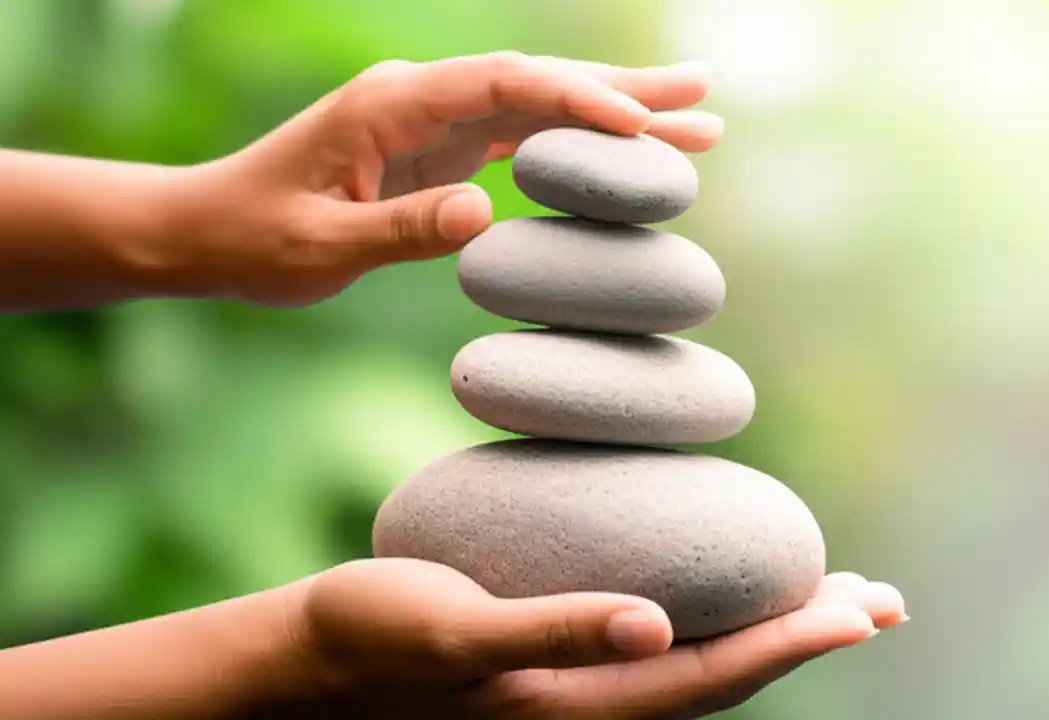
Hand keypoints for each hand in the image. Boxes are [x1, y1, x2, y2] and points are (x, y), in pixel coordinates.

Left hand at [174, 53, 721, 306]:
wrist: (208, 230)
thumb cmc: (252, 238)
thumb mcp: (318, 246)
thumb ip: (399, 229)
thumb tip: (486, 215)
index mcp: (393, 104)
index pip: (504, 84)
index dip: (577, 98)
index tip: (640, 124)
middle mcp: (422, 99)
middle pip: (539, 81)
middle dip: (625, 89)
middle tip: (706, 94)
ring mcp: (435, 122)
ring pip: (542, 108)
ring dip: (617, 115)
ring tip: (698, 122)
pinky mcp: (440, 151)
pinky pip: (524, 140)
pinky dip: (579, 146)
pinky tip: (625, 156)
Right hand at [268, 558, 907, 718]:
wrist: (308, 664)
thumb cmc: (372, 641)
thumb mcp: (454, 631)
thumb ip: (554, 631)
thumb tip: (655, 625)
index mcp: (579, 706)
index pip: (716, 677)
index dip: (795, 641)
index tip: (865, 609)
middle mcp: (591, 707)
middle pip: (729, 676)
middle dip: (808, 636)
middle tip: (882, 601)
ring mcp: (576, 691)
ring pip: (702, 665)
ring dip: (771, 631)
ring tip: (829, 598)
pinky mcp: (555, 666)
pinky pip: (660, 651)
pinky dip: (714, 624)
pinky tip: (718, 596)